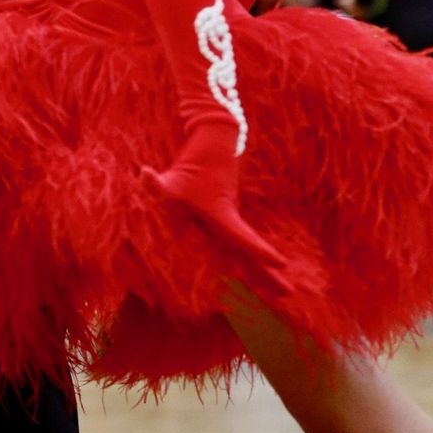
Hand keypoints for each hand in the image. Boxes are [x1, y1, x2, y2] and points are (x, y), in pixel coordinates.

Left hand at [153, 119, 293, 296]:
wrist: (216, 138)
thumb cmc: (193, 161)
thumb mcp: (173, 177)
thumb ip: (157, 184)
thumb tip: (143, 174)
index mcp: (222, 214)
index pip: (242, 238)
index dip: (260, 252)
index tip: (282, 264)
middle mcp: (231, 218)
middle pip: (251, 252)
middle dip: (268, 274)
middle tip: (288, 294)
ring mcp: (232, 218)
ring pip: (248, 249)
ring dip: (262, 271)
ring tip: (282, 294)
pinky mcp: (228, 216)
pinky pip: (242, 244)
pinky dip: (251, 260)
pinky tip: (255, 275)